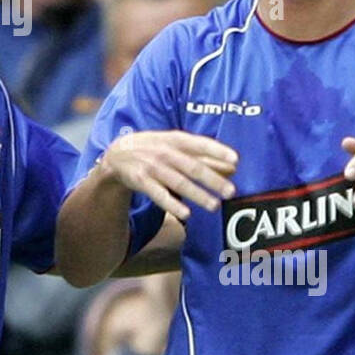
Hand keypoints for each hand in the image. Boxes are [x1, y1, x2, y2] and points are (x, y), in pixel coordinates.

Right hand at [99, 130, 237, 220]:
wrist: (118, 154)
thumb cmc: (155, 149)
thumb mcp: (176, 146)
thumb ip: (204, 156)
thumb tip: (233, 166)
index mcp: (175, 140)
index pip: (200, 144)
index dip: (217, 151)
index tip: (235, 160)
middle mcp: (164, 152)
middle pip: (192, 167)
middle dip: (212, 179)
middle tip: (231, 192)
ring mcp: (152, 167)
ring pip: (178, 182)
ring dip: (197, 194)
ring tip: (214, 205)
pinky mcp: (141, 181)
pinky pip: (159, 194)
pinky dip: (172, 204)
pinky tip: (186, 214)